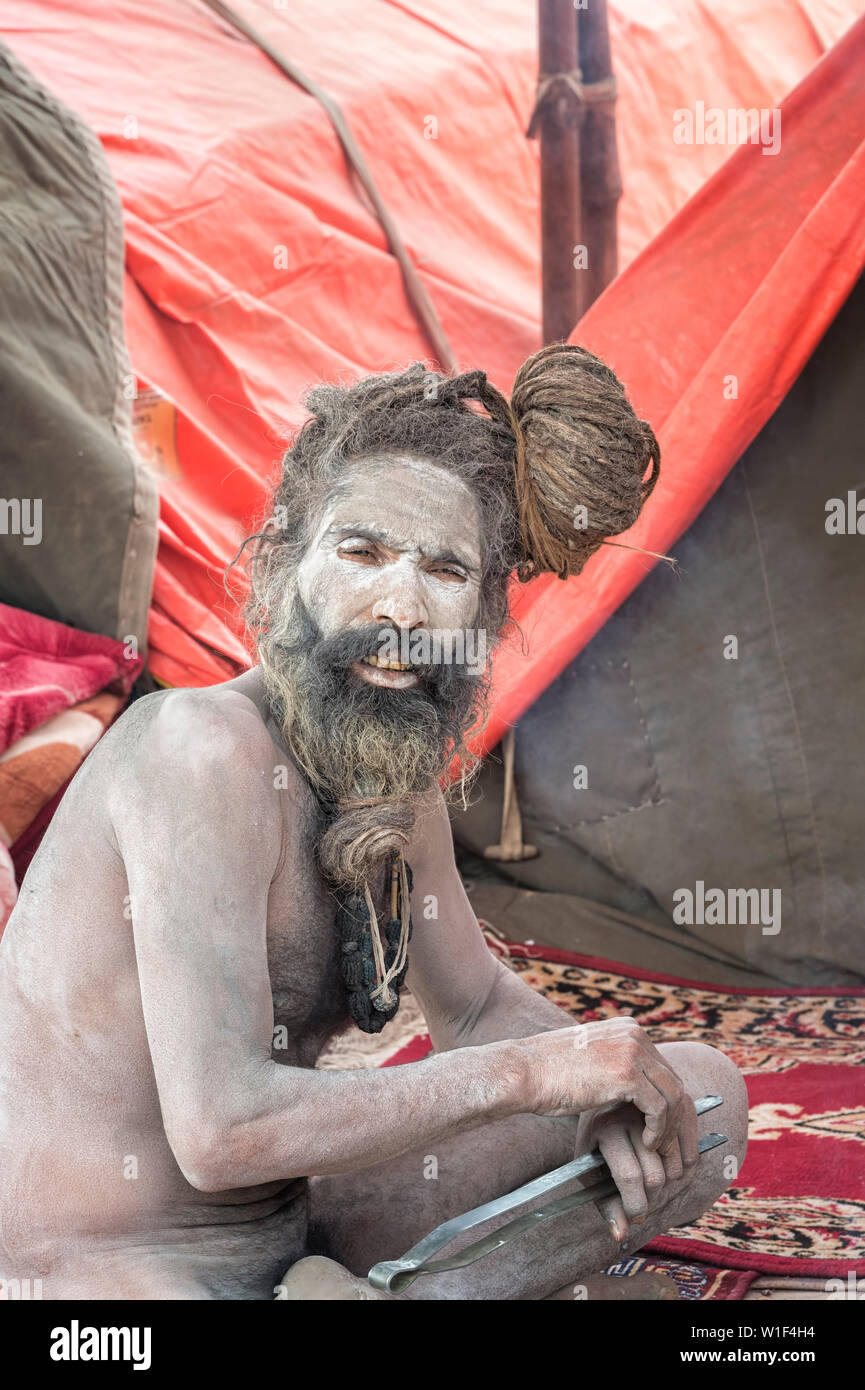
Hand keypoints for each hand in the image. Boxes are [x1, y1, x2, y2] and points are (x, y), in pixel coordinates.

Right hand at [514, 1015, 690, 1154]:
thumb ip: (613, 1062)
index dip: (667, 1100)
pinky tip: (647, 1143)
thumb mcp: (589, 1057)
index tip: (660, 1126)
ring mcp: (632, 1051)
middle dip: (673, 1115)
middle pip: (673, 1080)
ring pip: (673, 1095)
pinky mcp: (627, 1074)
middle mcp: (634, 1034)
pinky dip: (659, 1130)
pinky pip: (660, 1108)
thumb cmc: (548, 1073)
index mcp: (627, 1028)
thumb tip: (630, 1085)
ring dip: (669, 1126)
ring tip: (656, 1146)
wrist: (524, 1072)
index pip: (664, 1067)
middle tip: (663, 1141)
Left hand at [575, 1095, 698, 1244]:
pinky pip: (692, 1156)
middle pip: (655, 1176)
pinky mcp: (675, 1112)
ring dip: (668, 1185)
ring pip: (676, 1168)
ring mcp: (658, 1112)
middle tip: (641, 1196)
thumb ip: (606, 1204)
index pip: (629, 1177)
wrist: (609, 1102)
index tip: (635, 1217)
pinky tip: (667, 1166)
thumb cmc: (599, 1144)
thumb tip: (621, 1235)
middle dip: (650, 1197)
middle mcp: (632, 1116)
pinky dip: (684, 1170)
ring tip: (651, 1177)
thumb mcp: (591, 1171)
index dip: (635, 1206)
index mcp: (606, 1129)